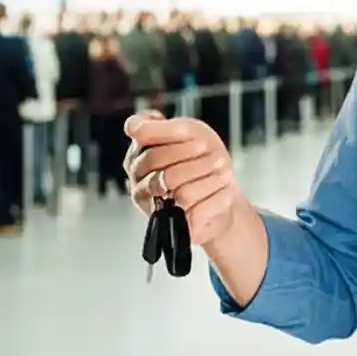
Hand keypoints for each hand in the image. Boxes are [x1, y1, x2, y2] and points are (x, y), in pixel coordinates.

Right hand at [123, 111, 240, 246]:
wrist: (223, 194)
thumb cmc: (203, 159)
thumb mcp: (189, 133)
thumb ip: (162, 128)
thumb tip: (131, 127)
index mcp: (138, 157)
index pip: (141, 136)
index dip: (170, 135)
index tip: (199, 140)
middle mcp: (139, 183)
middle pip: (156, 160)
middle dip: (191, 155)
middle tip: (215, 155)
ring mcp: (151, 207)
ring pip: (179, 189)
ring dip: (208, 178)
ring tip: (223, 172)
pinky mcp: (172, 228)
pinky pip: (195, 211)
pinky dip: (216, 198)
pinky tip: (224, 191)